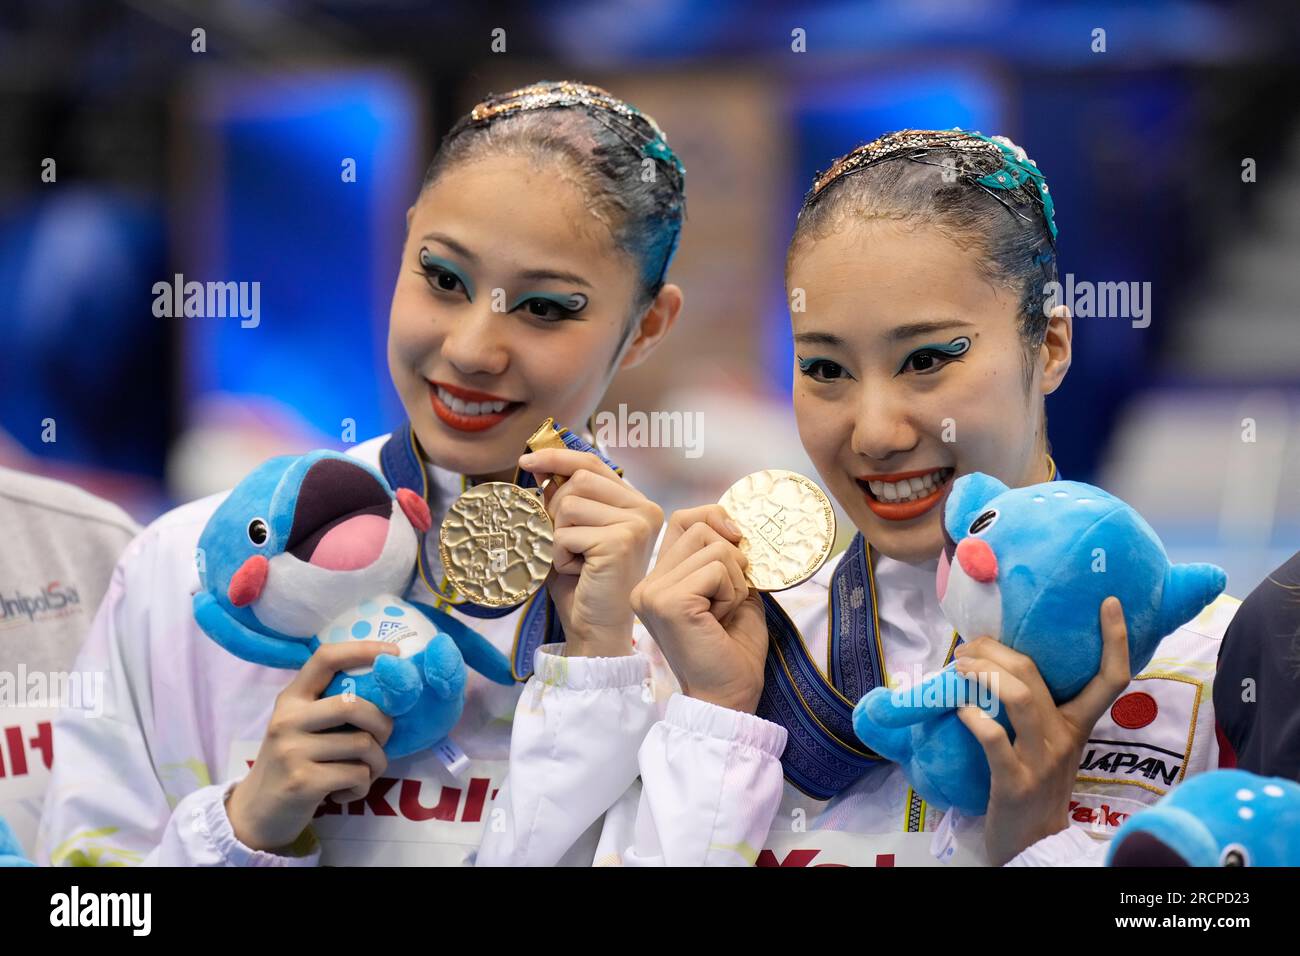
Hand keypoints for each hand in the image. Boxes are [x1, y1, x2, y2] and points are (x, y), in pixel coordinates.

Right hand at [226, 642, 395, 852]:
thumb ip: (330, 707)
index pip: (325, 658)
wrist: (257, 812)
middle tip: (382, 739)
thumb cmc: (292, 763)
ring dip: (377, 762)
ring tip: (364, 771)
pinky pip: (357, 775)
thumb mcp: (301, 726)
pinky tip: (347, 790)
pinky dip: (362, 785)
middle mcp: (288, 719)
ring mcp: (292, 751)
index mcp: (292, 698)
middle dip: (383, 724)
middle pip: (354, 706)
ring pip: (363, 745)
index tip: (394, 652)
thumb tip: (387, 692)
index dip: (363, 649)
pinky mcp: (302, 782)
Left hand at [519, 448, 662, 657]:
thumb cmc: (582, 583)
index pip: (593, 462)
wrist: (595, 628)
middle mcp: (644, 509)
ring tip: (574, 561)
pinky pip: (565, 533)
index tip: (527, 461)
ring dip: (556, 536)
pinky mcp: (621, 541)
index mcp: (636, 502)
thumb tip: (538, 463)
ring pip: (568, 505)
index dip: (558, 457)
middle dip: (554, 509)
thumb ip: (561, 499)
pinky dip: (558, 555)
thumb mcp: (569, 531)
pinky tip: (577, 572)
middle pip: (578, 479)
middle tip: (562, 543)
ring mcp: (636, 524)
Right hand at [630, 506, 767, 712]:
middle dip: (732, 558)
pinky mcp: (670, 602)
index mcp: (657, 581)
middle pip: (698, 527)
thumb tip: (735, 526)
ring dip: (735, 581)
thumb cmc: (731, 651)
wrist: (728, 698)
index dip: (714, 519)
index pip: (682, 520)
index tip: (738, 543)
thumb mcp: (732, 591)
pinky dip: (732, 593)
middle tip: (729, 598)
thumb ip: (726, 557)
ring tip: (723, 614)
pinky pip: (717, 570)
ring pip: (713, 547)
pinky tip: (719, 621)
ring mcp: (654, 592)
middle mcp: (647, 584)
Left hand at [955, 596, 1131, 864]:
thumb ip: (1038, 707)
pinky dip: (972, 716)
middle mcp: (1065, 737)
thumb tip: (1003, 660)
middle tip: (967, 645)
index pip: (1112, 678)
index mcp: (1078, 724)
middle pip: (1035, 674)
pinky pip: (993, 739)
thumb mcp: (1049, 742)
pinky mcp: (1015, 782)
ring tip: (958, 666)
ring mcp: (1041, 759)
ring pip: (1019, 697)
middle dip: (995, 648)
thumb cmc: (1034, 784)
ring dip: (981, 673)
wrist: (1035, 844)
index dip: (1115, 639)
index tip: (1110, 602)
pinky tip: (957, 706)